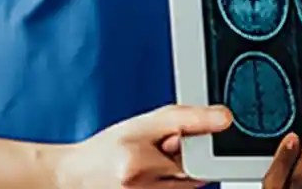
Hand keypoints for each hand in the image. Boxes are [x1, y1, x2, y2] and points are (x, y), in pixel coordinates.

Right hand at [46, 104, 231, 188]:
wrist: (75, 175)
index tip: (173, 140)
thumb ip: (189, 120)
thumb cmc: (109, 148)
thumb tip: (226, 119)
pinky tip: (150, 178)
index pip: (196, 159)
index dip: (191, 145)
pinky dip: (171, 185)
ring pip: (187, 187)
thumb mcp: (148, 122)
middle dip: (186, 160)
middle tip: (159, 152)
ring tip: (151, 165)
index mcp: (138, 165)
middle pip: (194, 175)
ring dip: (179, 175)